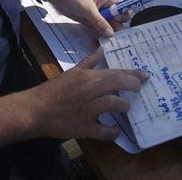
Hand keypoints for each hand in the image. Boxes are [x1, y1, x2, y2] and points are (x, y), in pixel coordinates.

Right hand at [27, 47, 147, 140]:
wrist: (36, 109)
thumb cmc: (53, 90)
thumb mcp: (71, 72)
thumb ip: (88, 62)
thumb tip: (101, 49)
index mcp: (88, 77)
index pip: (115, 72)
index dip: (132, 74)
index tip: (144, 75)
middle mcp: (91, 91)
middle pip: (118, 84)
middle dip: (133, 85)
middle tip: (139, 89)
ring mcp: (89, 110)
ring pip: (114, 105)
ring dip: (124, 106)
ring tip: (126, 108)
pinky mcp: (84, 127)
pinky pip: (103, 131)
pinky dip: (112, 132)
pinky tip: (115, 131)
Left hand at [43, 0, 129, 36]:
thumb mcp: (88, 8)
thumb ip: (100, 21)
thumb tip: (112, 34)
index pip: (124, 7)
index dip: (124, 16)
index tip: (116, 21)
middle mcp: (106, 7)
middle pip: (118, 20)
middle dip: (114, 28)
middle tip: (107, 35)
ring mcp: (98, 15)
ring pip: (108, 27)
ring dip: (105, 34)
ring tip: (100, 41)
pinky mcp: (90, 21)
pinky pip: (98, 30)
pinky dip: (97, 35)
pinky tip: (94, 42)